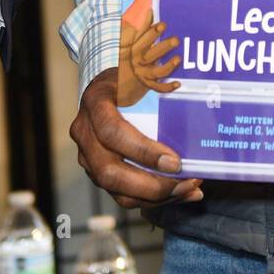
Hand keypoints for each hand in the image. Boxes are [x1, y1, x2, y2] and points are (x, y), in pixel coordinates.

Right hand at [70, 68, 202, 209]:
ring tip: (189, 190)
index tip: (175, 162)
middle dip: (151, 185)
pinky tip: (180, 194)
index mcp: (95, 104)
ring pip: (116, 189)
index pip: (112, 133)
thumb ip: (157, 84)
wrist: (102, 90)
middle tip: (186, 182)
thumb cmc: (125, 80)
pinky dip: (152, 199)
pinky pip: (121, 194)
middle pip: (110, 171)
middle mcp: (85, 134)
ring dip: (155, 196)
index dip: (143, 151)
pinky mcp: (97, 173)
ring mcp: (87, 157)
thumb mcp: (137, 73)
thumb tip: (189, 93)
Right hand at [117, 10, 181, 106]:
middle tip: (176, 40)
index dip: (152, 33)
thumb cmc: (125, 56)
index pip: (142, 41)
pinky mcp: (146, 85)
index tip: (163, 25)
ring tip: (178, 59)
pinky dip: (167, 87)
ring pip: (156, 72)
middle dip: (163, 47)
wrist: (110, 82)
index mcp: (132, 50)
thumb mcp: (129, 42)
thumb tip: (150, 10)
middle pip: (151, 55)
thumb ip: (141, 27)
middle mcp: (137, 63)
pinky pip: (157, 87)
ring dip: (168, 66)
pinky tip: (178, 83)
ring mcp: (142, 75)